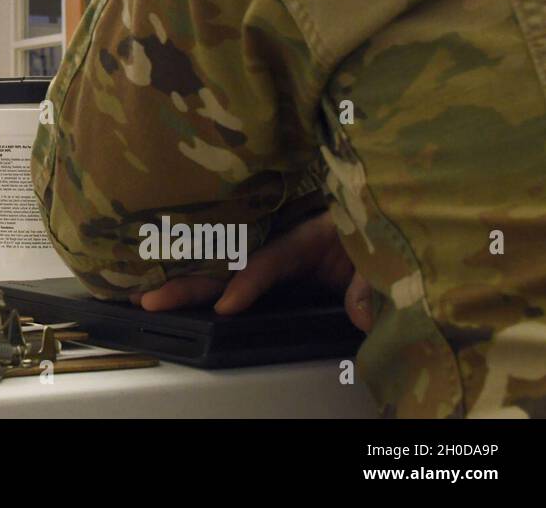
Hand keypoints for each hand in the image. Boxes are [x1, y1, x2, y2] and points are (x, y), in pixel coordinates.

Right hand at [130, 210, 375, 331]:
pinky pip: (237, 277)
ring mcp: (278, 259)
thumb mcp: (388, 253)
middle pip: (231, 261)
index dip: (248, 281)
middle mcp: (285, 243)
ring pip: (226, 269)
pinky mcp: (279, 275)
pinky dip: (206, 285)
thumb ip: (375, 280)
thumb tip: (360, 313)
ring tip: (149, 299)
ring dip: (189, 284)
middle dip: (192, 280)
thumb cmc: (387, 232)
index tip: (227, 305)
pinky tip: (179, 296)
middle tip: (153, 299)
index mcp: (312, 234)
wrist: (396, 233)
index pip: (272, 259)